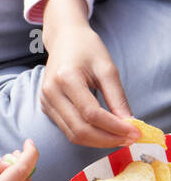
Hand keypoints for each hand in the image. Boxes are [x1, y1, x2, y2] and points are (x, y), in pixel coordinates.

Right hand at [41, 0, 137, 148]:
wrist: (63, 39)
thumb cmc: (86, 48)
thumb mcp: (107, 68)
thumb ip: (117, 97)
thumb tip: (128, 123)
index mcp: (66, 78)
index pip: (91, 114)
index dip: (114, 127)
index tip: (134, 132)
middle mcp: (51, 93)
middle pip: (80, 130)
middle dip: (107, 139)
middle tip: (128, 139)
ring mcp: (45, 102)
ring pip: (73, 134)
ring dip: (98, 141)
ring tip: (118, 138)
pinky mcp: (46, 107)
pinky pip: (67, 129)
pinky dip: (87, 135)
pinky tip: (103, 132)